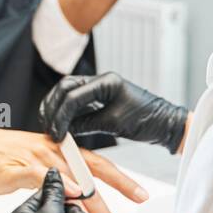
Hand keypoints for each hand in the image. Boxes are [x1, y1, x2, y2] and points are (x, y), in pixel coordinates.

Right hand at [0, 127, 147, 212]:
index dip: (122, 181)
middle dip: (112, 211)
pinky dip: (64, 188)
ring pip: (75, 186)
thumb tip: (70, 194)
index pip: (98, 166)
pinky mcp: (20, 168)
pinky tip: (77, 202)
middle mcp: (54, 151)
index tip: (142, 196)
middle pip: (93, 180)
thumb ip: (52, 178)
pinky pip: (47, 179)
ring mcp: (38, 158)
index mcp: (59, 151)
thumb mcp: (31, 165)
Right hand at [40, 72, 189, 153]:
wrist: (164, 122)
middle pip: (65, 87)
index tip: (56, 133)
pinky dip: (65, 111)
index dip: (61, 115)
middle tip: (48, 127)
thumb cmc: (147, 121)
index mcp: (107, 82)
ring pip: (66, 92)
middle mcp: (100, 80)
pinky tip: (60, 123)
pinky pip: (75, 100)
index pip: (73, 95)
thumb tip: (65, 131)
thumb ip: (87, 124)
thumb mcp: (114, 124)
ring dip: (56, 107)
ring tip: (50, 125)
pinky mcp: (98, 96)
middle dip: (53, 107)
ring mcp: (98, 86)